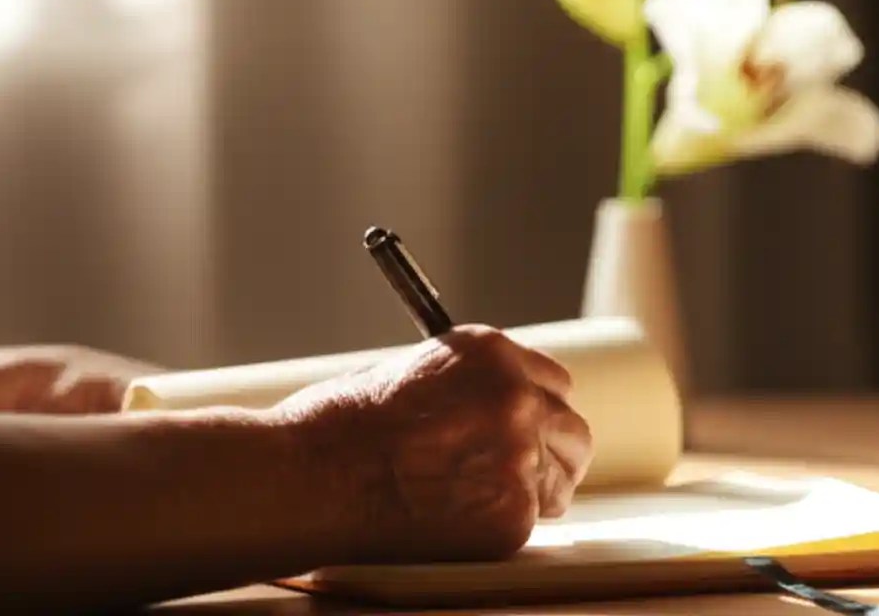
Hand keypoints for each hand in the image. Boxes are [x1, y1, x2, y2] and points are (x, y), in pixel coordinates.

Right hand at [274, 325, 592, 562]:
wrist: (307, 476)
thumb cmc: (336, 427)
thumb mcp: (408, 373)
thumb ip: (466, 387)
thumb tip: (492, 412)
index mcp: (490, 353)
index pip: (552, 381)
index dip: (536, 408)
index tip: (526, 427)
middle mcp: (515, 397)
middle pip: (571, 427)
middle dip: (549, 449)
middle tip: (518, 470)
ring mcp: (519, 457)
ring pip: (561, 477)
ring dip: (535, 488)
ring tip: (482, 498)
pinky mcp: (512, 514)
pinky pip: (531, 522)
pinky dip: (501, 525)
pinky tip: (458, 521)